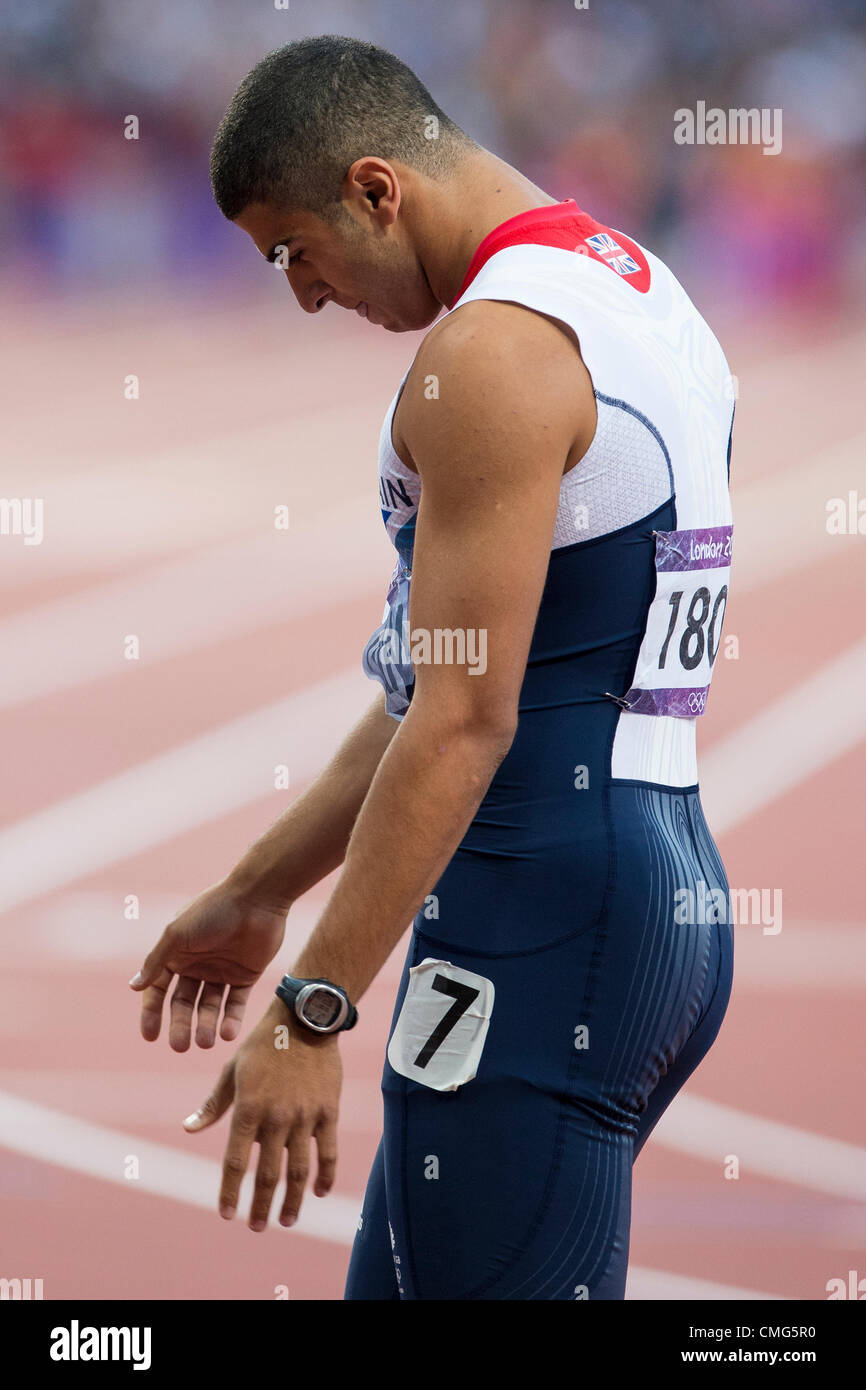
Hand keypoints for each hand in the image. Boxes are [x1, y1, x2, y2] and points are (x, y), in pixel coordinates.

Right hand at [129, 881, 289, 1048]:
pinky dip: (231, 1019)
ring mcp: (221, 971)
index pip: (159, 989)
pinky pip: (236, 1003)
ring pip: (209, 1006)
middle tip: (180, 1046)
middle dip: (180, 1025)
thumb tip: (133, 986)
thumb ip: (156, 962)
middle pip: (184, 1003)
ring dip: (205, 1025)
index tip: (150, 1037)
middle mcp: (197, 964)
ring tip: (204, 1042)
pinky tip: (226, 1033)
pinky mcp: (246, 975)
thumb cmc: (213, 910)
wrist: (257, 897)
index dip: (152, 1013)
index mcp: (176, 953)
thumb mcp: (177, 935)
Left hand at [183, 999, 341, 1230]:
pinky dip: (325, 1176)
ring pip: (299, 1170)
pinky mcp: (329, 1112)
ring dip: (292, 1201)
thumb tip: (188, 1128)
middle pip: (268, 1174)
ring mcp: (306, 1116)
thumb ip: (213, 1104)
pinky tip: (318, 1193)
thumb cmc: (263, 1044)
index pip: (235, 1162)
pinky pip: (328, 1152)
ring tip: (286, 1221)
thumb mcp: (232, 1070)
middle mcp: (277, 1117)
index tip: (226, 1214)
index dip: (229, 1191)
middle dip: (261, 1206)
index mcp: (248, 1108)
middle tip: (256, 1227)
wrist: (306, 1019)